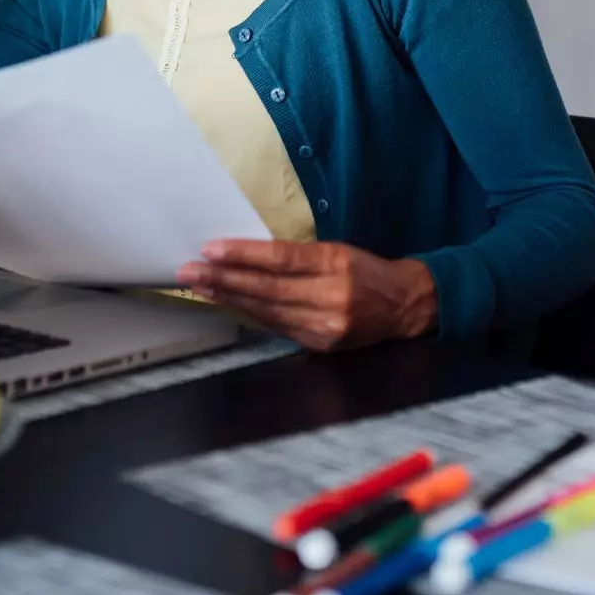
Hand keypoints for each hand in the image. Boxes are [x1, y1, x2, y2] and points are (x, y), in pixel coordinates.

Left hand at [176, 240, 437, 351]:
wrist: (403, 306)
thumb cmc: (366, 271)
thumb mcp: (337, 251)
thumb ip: (298, 256)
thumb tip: (248, 257)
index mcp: (337, 265)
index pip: (282, 260)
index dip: (244, 255)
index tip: (211, 249)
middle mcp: (331, 298)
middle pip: (268, 289)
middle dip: (224, 280)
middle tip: (191, 272)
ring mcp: (325, 326)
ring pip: (267, 311)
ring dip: (230, 298)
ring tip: (200, 287)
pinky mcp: (320, 344)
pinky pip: (277, 327)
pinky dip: (251, 314)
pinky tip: (229, 304)